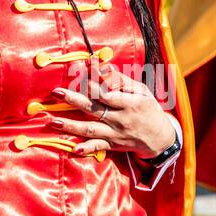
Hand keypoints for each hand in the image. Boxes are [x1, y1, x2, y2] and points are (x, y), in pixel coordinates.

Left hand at [46, 62, 177, 158]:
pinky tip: (73, 148)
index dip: (93, 81)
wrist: (160, 139)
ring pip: (91, 129)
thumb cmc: (149, 110)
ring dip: (71, 126)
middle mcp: (120, 119)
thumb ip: (121, 80)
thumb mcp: (141, 92)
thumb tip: (103, 67)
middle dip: (73, 100)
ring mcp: (115, 133)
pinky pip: (98, 147)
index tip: (79, 70)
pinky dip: (86, 148)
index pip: (107, 92)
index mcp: (130, 103)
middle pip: (94, 108)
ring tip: (54, 121)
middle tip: (56, 92)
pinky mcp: (113, 144)